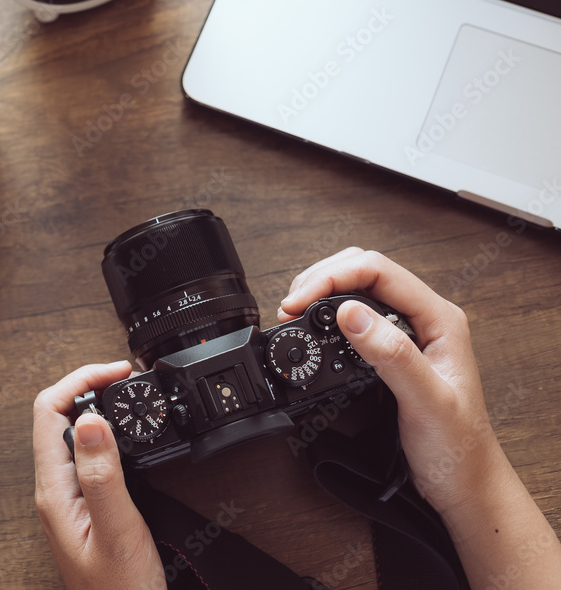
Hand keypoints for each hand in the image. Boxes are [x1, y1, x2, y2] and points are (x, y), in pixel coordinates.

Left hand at [33, 361, 163, 589]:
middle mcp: (55, 488)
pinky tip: (127, 434)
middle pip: (56, 415)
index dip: (79, 380)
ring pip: (72, 432)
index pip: (48, 411)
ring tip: (127, 392)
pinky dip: (106, 431)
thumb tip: (92, 418)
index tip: (115, 372)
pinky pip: (87, 453)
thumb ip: (103, 475)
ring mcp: (68, 496)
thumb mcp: (116, 528)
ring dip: (96, 405)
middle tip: (125, 376)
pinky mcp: (86, 503)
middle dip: (88, 384)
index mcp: (54, 489)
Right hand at [278, 247, 493, 510]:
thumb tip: (350, 313)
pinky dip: (326, 315)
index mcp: (439, 318)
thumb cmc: (456, 446)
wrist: (462, 482)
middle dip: (320, 279)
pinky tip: (312, 327)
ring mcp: (407, 331)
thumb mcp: (425, 401)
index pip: (378, 272)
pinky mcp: (390, 348)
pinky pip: (354, 316)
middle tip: (290, 307)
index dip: (331, 278)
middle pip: (364, 270)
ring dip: (321, 293)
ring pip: (356, 289)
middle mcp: (423, 318)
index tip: (299, 302)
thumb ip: (391, 354)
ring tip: (294, 313)